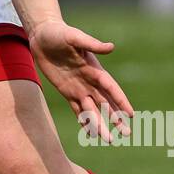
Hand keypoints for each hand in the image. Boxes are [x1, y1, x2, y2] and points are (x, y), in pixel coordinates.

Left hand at [28, 18, 134, 143]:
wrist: (42, 35)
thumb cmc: (59, 33)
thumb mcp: (74, 37)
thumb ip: (92, 44)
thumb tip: (111, 47)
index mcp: (94, 68)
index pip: (110, 88)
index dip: (120, 100)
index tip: (130, 114)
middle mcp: (90, 81)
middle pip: (106, 103)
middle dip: (116, 118)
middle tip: (127, 133)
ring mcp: (78, 88)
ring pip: (92, 110)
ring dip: (102, 124)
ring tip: (110, 140)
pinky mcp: (67, 91)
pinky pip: (77, 109)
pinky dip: (84, 121)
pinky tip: (91, 133)